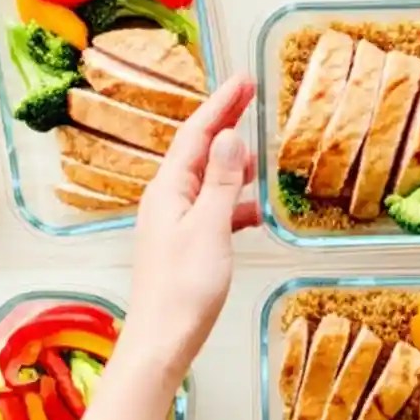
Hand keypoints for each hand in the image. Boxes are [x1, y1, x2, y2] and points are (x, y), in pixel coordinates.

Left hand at [120, 74, 259, 374]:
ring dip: (231, 166)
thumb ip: (221, 181)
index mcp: (168, 189)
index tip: (242, 79)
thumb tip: (229, 136)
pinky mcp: (185, 245)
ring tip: (258, 159)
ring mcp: (174, 223)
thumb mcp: (209, 227)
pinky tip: (254, 214)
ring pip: (207, 181)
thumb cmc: (183, 288)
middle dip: (225, 125)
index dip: (220, 104)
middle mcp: (167, 200)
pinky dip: (234, 205)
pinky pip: (212, 211)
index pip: (196, 133)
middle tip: (252, 100)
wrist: (162, 340)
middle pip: (199, 151)